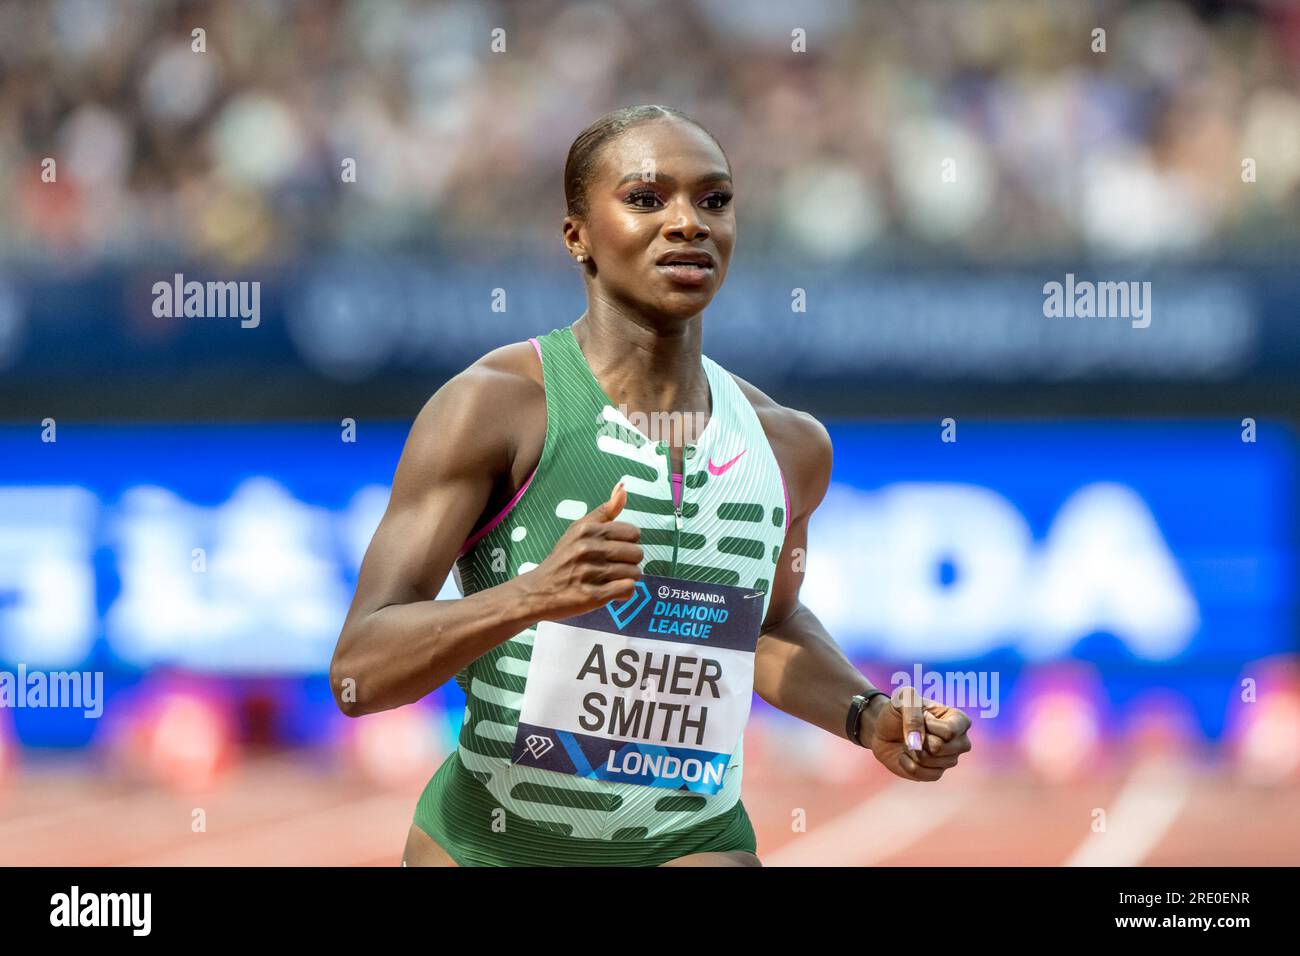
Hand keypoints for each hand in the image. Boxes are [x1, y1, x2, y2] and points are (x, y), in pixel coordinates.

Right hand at [518, 481, 643, 619]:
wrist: (537, 591)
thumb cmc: (562, 558)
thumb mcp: (578, 529)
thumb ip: (604, 511)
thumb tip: (622, 488)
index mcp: (587, 530)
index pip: (633, 533)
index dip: (629, 543)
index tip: (616, 550)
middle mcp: (588, 549)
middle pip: (637, 553)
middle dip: (630, 562)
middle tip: (614, 567)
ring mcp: (589, 573)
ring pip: (634, 573)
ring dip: (627, 578)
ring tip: (612, 580)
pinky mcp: (592, 596)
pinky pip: (627, 589)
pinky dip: (624, 592)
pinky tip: (612, 591)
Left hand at [861, 686, 972, 781]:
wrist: (884, 730)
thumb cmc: (898, 711)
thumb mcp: (903, 700)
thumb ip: (912, 715)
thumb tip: (918, 743)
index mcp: (959, 720)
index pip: (949, 731)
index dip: (927, 724)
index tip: (921, 716)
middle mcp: (960, 741)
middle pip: (940, 748)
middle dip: (918, 739)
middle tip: (913, 731)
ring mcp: (949, 759)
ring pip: (929, 761)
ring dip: (910, 750)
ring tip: (909, 741)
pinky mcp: (935, 773)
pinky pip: (922, 774)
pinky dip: (907, 764)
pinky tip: (905, 756)